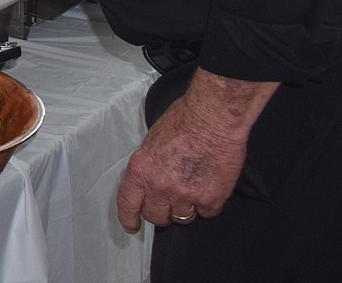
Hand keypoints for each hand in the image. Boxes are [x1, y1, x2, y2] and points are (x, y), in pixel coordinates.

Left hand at [115, 70, 275, 231]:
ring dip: (186, 208)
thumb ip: (149, 166)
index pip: (128, 203)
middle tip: (170, 202)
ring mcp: (186, 194)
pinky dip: (208, 204)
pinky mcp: (211, 197)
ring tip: (192, 188)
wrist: (213, 117)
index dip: (129, 218)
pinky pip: (207, 213)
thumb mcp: (152, 141)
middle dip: (161, 212)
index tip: (132, 225)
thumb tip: (150, 181)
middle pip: (156, 216)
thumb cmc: (183, 120)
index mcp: (141, 169)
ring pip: (182, 218)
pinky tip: (210, 186)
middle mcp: (160, 186)